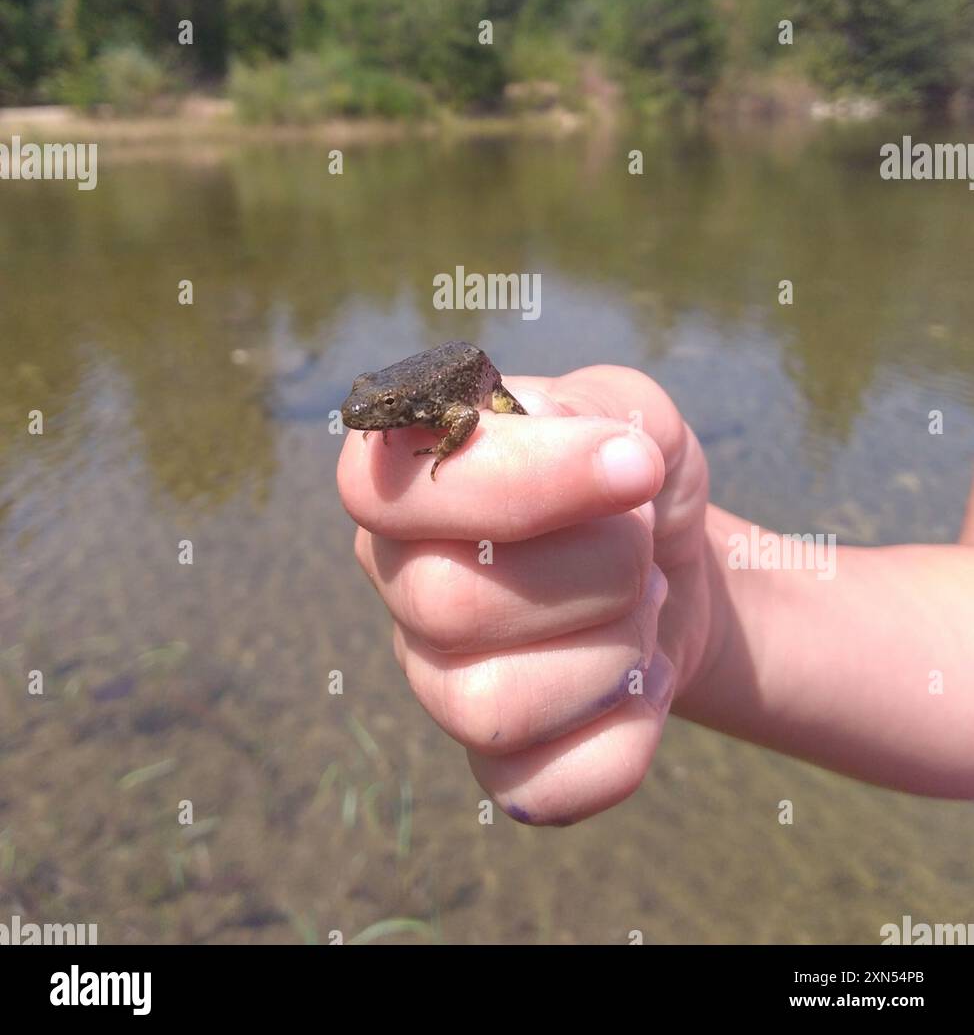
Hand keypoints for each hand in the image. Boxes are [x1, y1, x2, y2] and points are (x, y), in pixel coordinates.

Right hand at [337, 364, 714, 824]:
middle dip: (595, 567)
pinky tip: (643, 681)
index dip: (519, 481)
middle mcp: (398, 580)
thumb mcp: (628, 413)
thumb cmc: (631, 477)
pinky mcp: (494, 761)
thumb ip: (608, 410)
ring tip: (641, 608)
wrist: (681, 565)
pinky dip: (625, 734)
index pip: (378, 486)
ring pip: (489, 706)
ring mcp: (436, 679)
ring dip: (612, 651)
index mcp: (403, 478)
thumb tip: (617, 466)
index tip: (635, 470)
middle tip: (641, 543)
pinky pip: (537, 787)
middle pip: (446, 604)